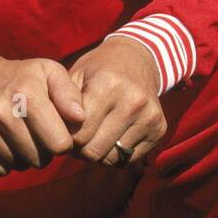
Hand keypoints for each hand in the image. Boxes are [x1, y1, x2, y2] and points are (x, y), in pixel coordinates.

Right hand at [0, 47, 83, 176]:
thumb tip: (81, 118)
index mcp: (26, 93)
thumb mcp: (48, 72)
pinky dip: (6, 160)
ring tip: (20, 133)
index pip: (59, 144)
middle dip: (44, 150)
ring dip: (24, 155)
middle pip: (40, 159)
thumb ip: (69, 93)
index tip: (56, 128)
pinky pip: (0, 170)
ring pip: (20, 166)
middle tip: (37, 131)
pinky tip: (4, 140)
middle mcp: (0, 112)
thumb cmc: (21, 77)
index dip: (63, 139)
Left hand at [67, 38, 166, 169]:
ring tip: (93, 135)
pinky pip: (128, 160)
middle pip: (94, 150)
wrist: (137, 58)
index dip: (67, 136)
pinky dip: (115, 154)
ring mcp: (149, 116)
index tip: (65, 130)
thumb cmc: (97, 70)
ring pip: (111, 159)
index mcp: (108, 85)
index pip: (79, 133)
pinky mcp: (160, 128)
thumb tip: (57, 134)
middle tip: (77, 137)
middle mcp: (133, 101)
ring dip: (98, 153)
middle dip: (81, 148)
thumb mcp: (75, 76)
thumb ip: (63, 104)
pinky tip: (111, 137)